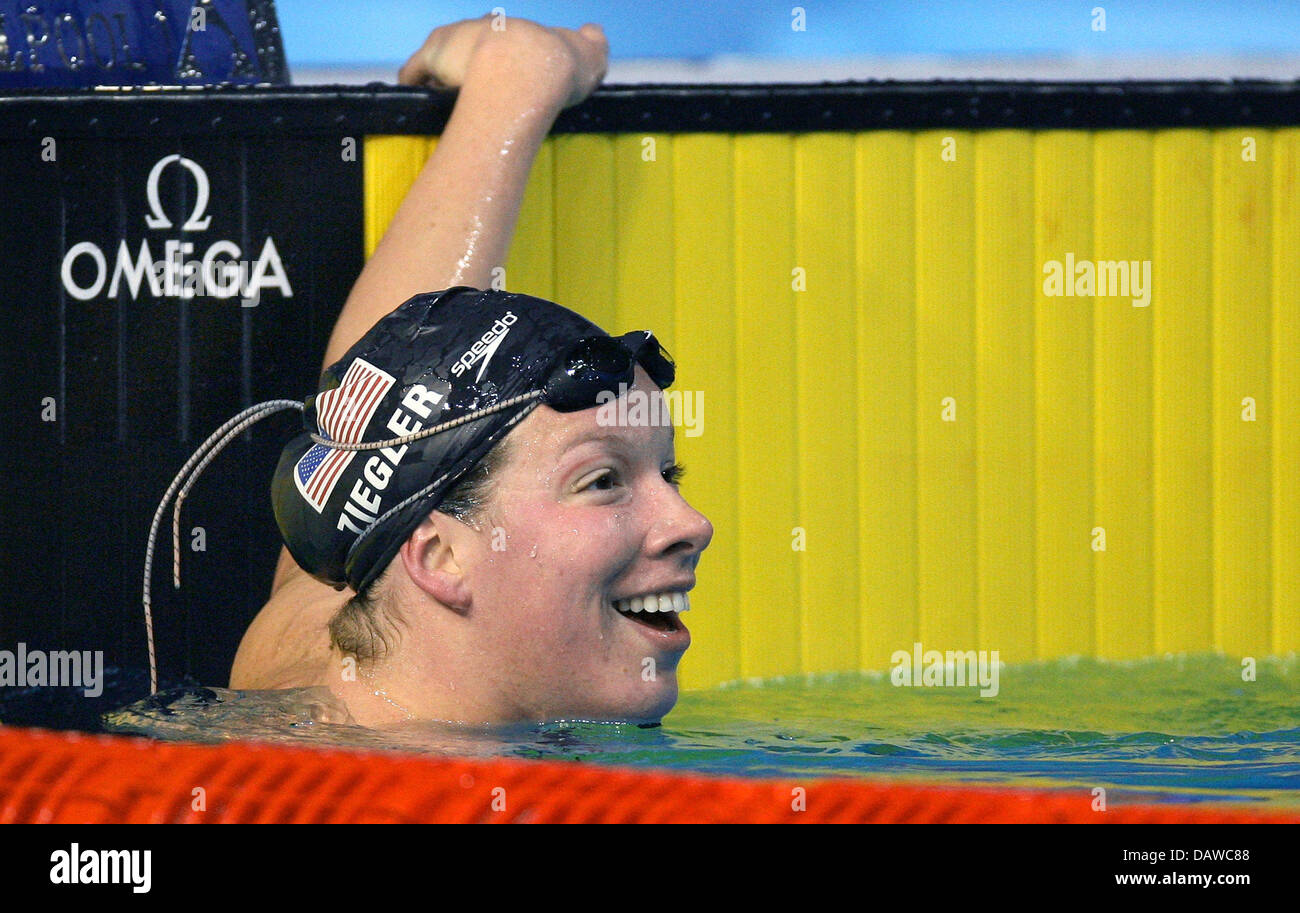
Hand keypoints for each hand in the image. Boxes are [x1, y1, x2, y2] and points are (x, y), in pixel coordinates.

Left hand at [398, 14, 608, 109]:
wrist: (529, 69)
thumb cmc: (558, 66)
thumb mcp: (591, 51)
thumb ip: (591, 43)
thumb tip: (593, 33)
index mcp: (514, 30)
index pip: (502, 44)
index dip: (504, 64)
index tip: (506, 83)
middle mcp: (482, 26)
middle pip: (470, 46)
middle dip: (471, 67)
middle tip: (476, 94)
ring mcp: (454, 39)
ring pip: (442, 55)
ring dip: (441, 74)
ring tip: (443, 97)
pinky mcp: (432, 57)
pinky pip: (415, 70)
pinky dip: (414, 80)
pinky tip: (415, 93)